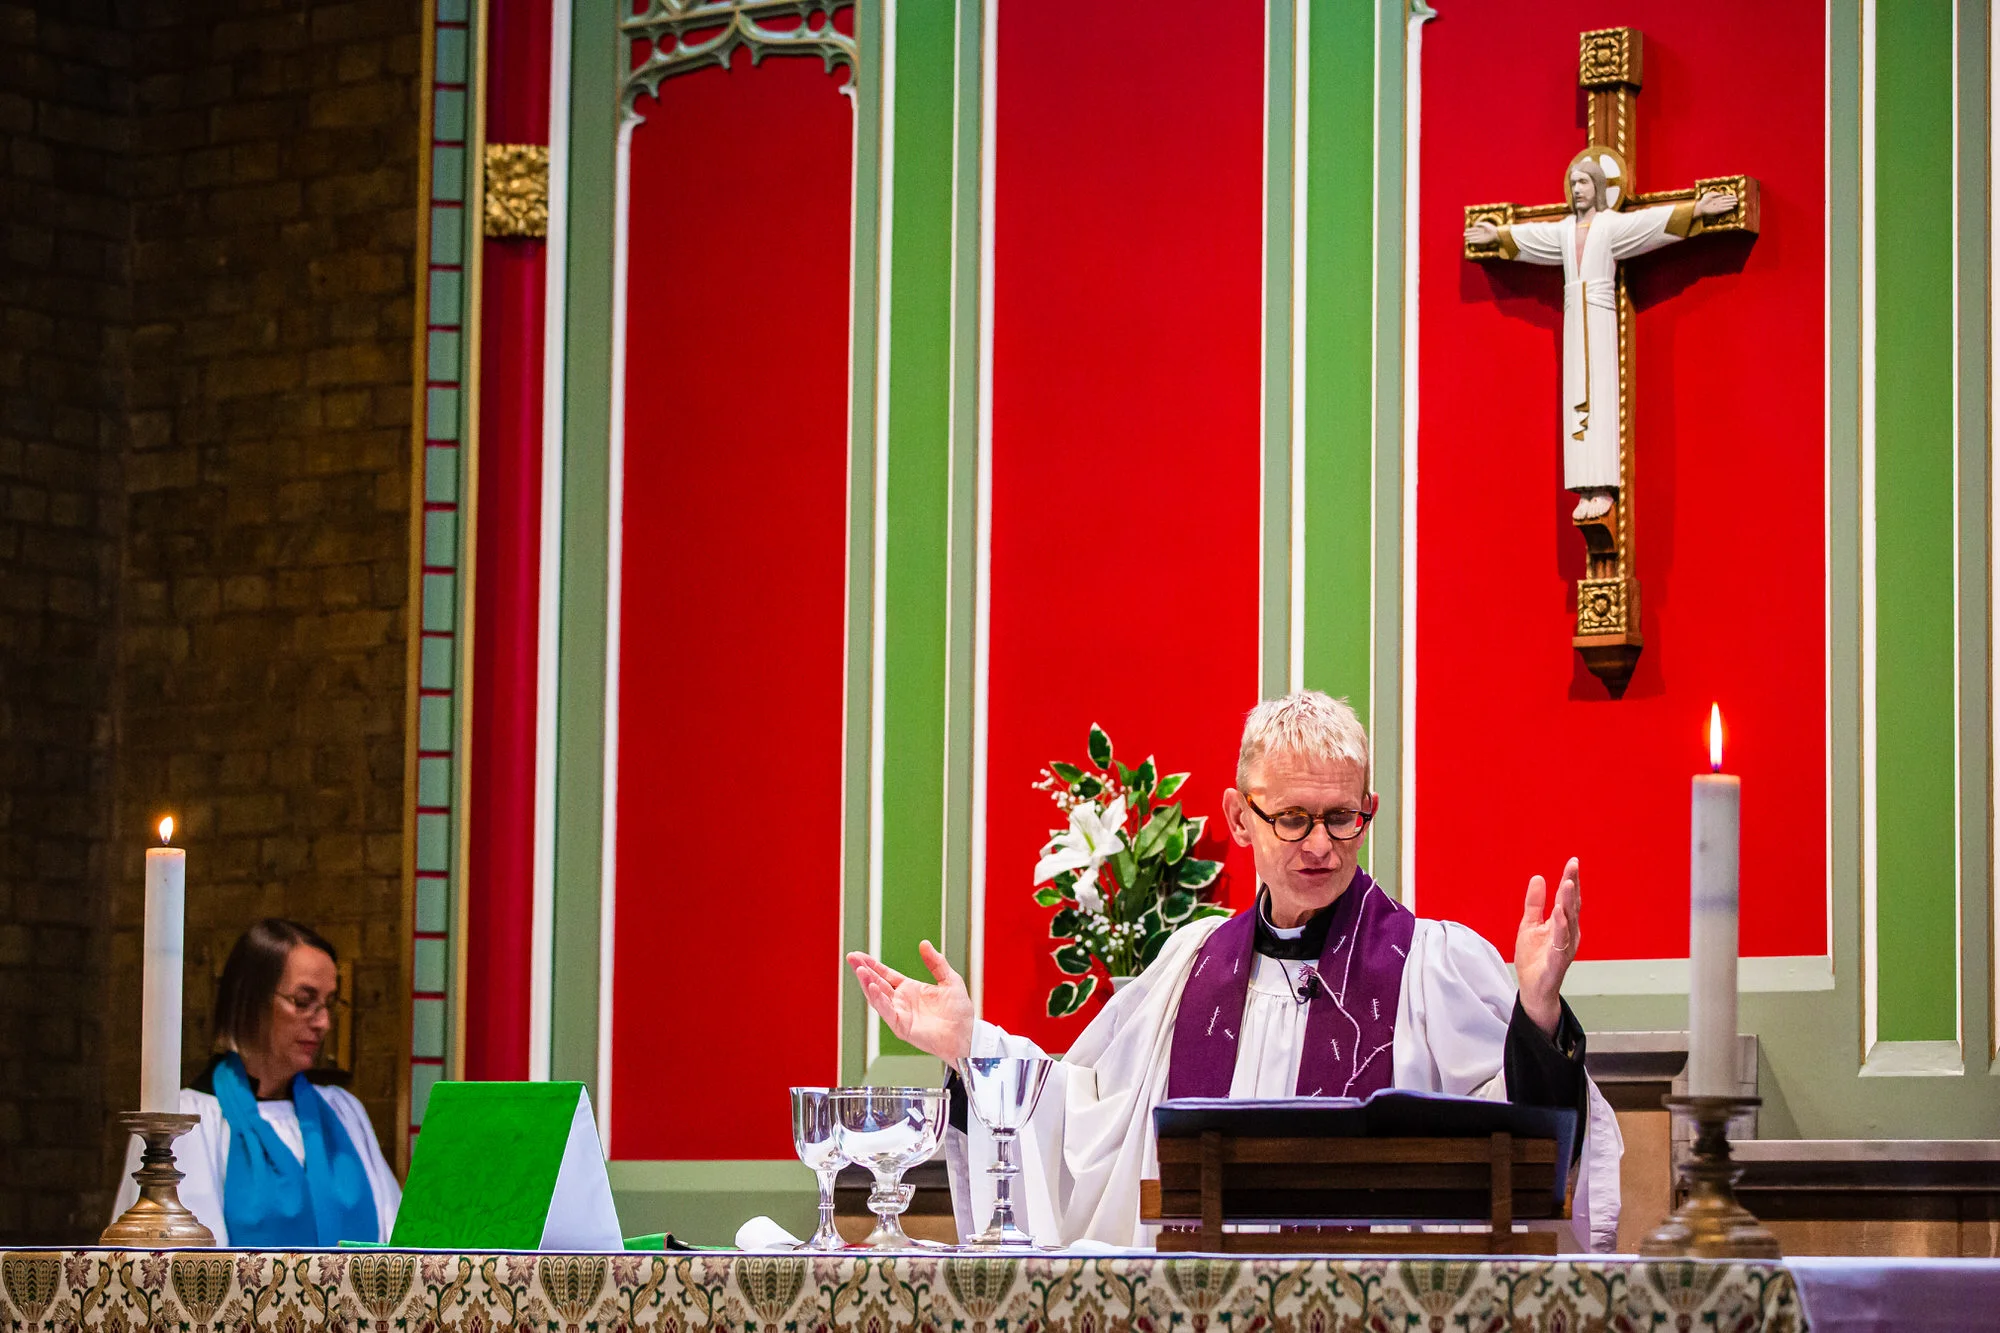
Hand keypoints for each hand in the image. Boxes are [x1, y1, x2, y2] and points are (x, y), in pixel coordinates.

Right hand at [847, 941, 974, 1061]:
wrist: (966, 1034)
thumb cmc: (959, 1010)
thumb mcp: (949, 979)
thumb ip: (936, 962)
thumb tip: (924, 943)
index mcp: (910, 989)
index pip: (886, 974)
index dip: (872, 965)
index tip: (858, 955)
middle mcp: (901, 1001)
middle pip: (877, 983)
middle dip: (863, 970)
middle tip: (851, 957)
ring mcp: (900, 1014)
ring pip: (878, 997)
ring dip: (867, 983)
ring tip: (860, 969)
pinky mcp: (902, 1027)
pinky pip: (887, 1012)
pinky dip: (879, 1000)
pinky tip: (872, 987)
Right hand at [1465, 220, 1499, 245]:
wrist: (1496, 234)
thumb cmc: (1491, 228)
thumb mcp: (1485, 223)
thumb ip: (1479, 224)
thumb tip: (1474, 225)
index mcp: (1481, 228)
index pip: (1474, 229)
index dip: (1470, 230)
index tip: (1465, 230)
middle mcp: (1480, 233)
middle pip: (1473, 234)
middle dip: (1468, 234)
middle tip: (1464, 234)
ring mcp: (1481, 237)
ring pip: (1474, 237)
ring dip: (1469, 238)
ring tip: (1465, 238)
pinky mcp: (1482, 241)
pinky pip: (1476, 241)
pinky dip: (1473, 241)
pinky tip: (1469, 241)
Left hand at [1514, 857, 1580, 1037]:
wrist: (1532, 989)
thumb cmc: (1534, 958)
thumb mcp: (1529, 925)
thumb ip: (1534, 904)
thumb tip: (1538, 877)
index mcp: (1562, 924)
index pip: (1567, 898)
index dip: (1570, 880)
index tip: (1573, 861)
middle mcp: (1568, 933)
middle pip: (1571, 905)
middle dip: (1572, 885)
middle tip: (1573, 866)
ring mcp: (1565, 947)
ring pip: (1569, 921)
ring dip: (1568, 902)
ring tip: (1567, 884)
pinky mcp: (1558, 960)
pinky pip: (1561, 942)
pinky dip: (1561, 927)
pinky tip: (1559, 913)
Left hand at [1694, 190, 1736, 218]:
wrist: (1699, 207)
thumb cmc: (1704, 201)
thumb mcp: (1709, 194)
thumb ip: (1716, 194)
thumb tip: (1722, 194)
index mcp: (1717, 198)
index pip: (1725, 197)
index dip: (1730, 197)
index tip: (1735, 196)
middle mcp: (1719, 203)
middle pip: (1727, 201)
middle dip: (1732, 200)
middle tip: (1737, 200)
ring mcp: (1718, 207)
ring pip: (1726, 205)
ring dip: (1731, 204)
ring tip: (1736, 203)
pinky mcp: (1717, 211)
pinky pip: (1723, 209)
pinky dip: (1727, 208)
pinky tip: (1731, 207)